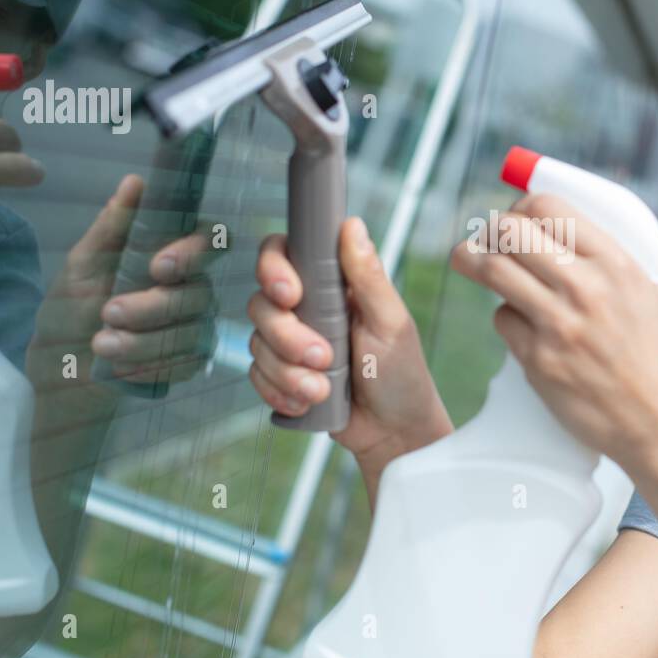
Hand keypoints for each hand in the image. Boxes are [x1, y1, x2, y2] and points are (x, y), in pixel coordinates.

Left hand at [25, 174, 221, 428]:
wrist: (57, 370)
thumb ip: (112, 227)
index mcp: (169, 255)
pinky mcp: (189, 362)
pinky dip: (150, 365)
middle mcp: (191, 288)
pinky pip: (187, 362)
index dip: (194, 252)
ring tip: (102, 345)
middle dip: (151, 307)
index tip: (156, 267)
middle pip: (200, 292)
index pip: (210, 240)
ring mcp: (194, 326)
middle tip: (107, 313)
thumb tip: (135, 182)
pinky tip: (121, 367)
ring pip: (193, 330)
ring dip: (144, 341)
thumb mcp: (81, 266)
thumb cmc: (68, 311)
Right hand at [248, 216, 451, 466]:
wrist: (393, 432)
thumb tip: (351, 225)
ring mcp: (289, 341)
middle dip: (287, 337)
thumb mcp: (391, 322)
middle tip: (324, 358)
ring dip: (288, 372)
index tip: (291, 295)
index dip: (274, 269)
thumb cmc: (401, 373)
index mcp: (332, 284)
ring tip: (324, 390)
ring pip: (256, 343)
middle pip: (262, 303)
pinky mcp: (280, 374)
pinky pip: (256, 376)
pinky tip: (308, 403)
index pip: (284, 254)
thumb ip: (368, 276)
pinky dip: (280, 392)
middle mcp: (306, 307)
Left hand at [449, 193, 657, 471]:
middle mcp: (586, 288)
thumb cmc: (651, 352)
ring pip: (492, 270)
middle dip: (488, 231)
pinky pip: (502, 319)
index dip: (519, 207)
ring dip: (471, 261)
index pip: (547, 206)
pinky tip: (522, 326)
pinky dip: (505, 317)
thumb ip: (602, 257)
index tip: (513, 219)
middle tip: (485, 242)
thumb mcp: (643, 289)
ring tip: (467, 261)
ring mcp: (560, 324)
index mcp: (615, 262)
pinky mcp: (539, 360)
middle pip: (510, 231)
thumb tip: (552, 226)